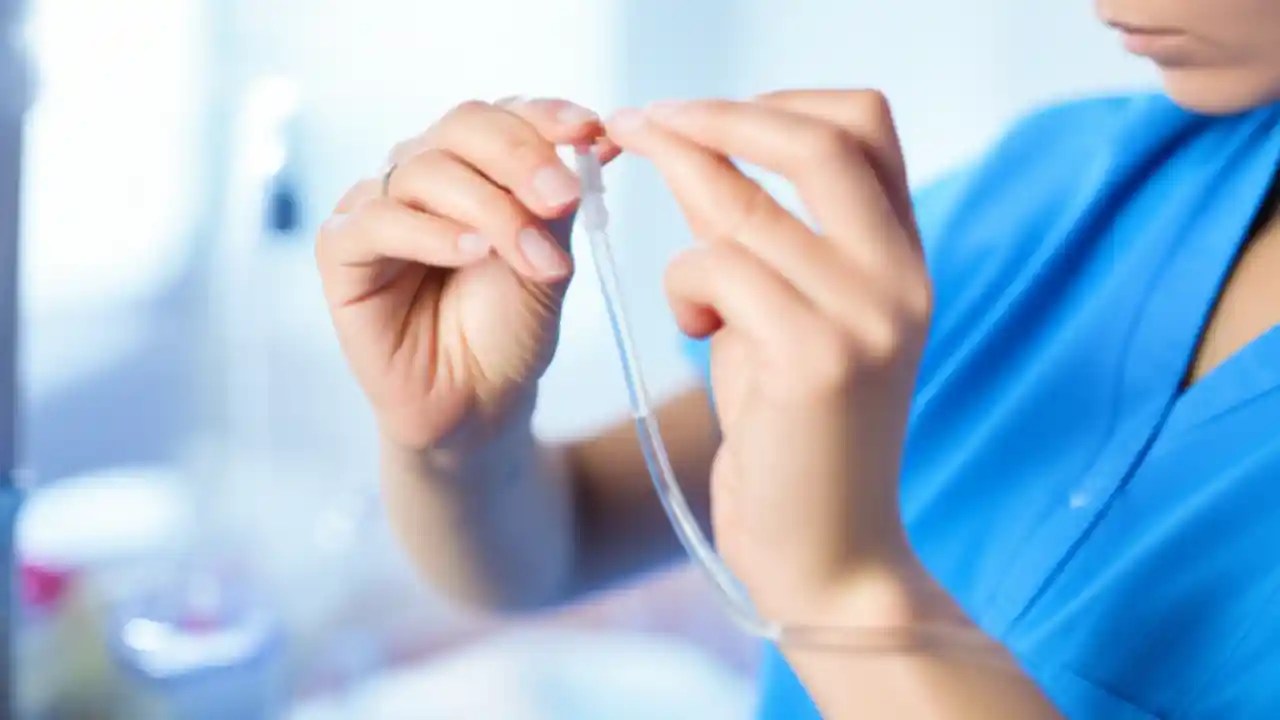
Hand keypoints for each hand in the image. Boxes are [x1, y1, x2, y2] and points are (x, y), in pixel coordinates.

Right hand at [317, 98, 618, 450]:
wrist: (479, 405)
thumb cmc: (509, 331)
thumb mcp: (549, 260)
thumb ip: (557, 202)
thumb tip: (593, 137)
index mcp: (471, 166)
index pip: (502, 115)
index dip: (545, 115)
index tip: (592, 131)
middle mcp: (420, 174)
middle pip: (463, 128)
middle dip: (522, 157)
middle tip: (565, 200)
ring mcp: (377, 207)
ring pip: (426, 170)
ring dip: (492, 210)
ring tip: (536, 260)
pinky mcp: (341, 250)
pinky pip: (378, 220)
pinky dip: (432, 233)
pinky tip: (473, 253)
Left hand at [606, 90, 932, 624]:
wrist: (828, 558)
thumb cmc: (794, 438)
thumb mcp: (778, 320)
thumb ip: (757, 241)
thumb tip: (694, 155)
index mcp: (902, 260)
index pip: (863, 126)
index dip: (777, 103)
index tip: (702, 117)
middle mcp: (901, 278)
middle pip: (817, 137)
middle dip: (714, 119)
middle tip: (638, 124)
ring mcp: (868, 316)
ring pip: (744, 209)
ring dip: (681, 233)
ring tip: (685, 291)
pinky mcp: (818, 359)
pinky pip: (716, 271)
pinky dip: (684, 289)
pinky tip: (694, 329)